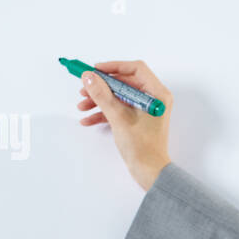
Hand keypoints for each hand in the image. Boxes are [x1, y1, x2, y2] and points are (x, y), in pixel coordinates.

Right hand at [77, 60, 171, 190]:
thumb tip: (89, 77)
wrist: (149, 172)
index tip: (95, 70)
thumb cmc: (142, 147)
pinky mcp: (138, 120)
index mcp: (157, 94)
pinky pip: (119, 109)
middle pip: (124, 82)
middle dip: (102, 86)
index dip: (114, 67)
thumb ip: (102, 95)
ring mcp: (145, 109)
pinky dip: (104, 112)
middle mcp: (153, 99)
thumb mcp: (119, 117)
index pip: (136, 69)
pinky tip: (88, 120)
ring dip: (99, 100)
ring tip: (82, 106)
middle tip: (84, 89)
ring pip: (119, 96)